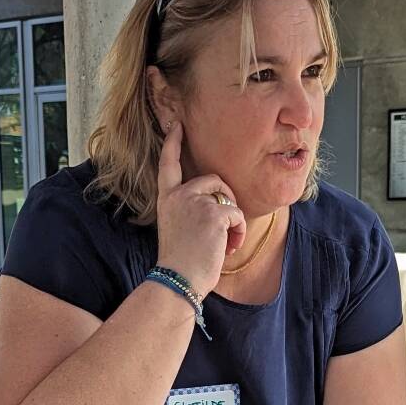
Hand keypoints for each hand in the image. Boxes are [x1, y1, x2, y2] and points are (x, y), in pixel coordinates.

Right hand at [155, 121, 246, 296]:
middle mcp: (179, 195)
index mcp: (166, 199)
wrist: (178, 280)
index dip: (172, 143)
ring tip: (226, 244)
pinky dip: (239, 232)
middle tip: (227, 228)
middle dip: (226, 199)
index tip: (177, 125)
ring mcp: (195, 202)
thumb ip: (191, 211)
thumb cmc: (180, 264)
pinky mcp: (213, 213)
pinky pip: (237, 214)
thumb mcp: (178, 230)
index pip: (168, 165)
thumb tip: (219, 206)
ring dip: (233, 220)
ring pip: (228, 197)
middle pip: (212, 180)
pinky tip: (229, 248)